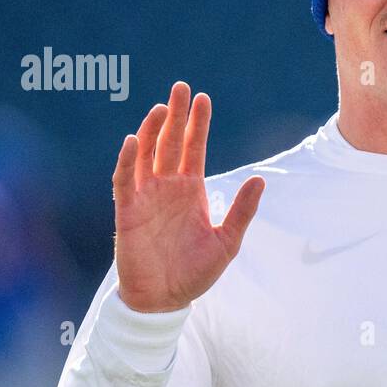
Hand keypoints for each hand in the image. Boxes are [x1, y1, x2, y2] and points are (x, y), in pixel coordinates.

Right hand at [112, 81, 265, 312]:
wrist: (166, 300)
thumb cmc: (195, 272)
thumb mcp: (227, 240)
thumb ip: (242, 210)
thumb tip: (261, 179)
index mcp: (191, 191)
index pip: (194, 148)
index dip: (198, 124)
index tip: (203, 97)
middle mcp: (167, 188)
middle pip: (170, 142)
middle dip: (176, 115)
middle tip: (180, 86)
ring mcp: (146, 197)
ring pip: (146, 155)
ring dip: (152, 130)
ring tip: (162, 107)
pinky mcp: (128, 212)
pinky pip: (125, 181)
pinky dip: (128, 160)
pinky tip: (133, 140)